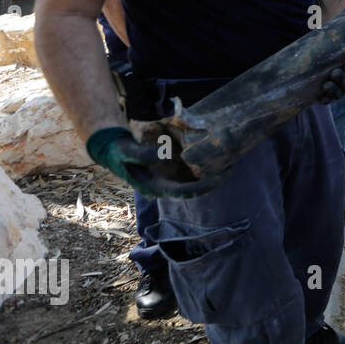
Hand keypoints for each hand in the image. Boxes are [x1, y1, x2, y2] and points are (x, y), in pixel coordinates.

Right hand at [85, 127, 217, 198]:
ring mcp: (166, 182)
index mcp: (154, 188)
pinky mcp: (169, 174)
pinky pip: (189, 176)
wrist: (113, 151)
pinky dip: (202, 170)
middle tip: (231, 170)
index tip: (218, 179)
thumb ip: (143, 154)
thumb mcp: (127, 151)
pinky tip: (215, 161)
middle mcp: (163, 188)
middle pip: (192, 192)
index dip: (201, 188)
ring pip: (192, 185)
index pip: (182, 193)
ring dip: (210, 178)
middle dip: (212, 184)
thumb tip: (163, 155)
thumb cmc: (119, 152)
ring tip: (230, 165)